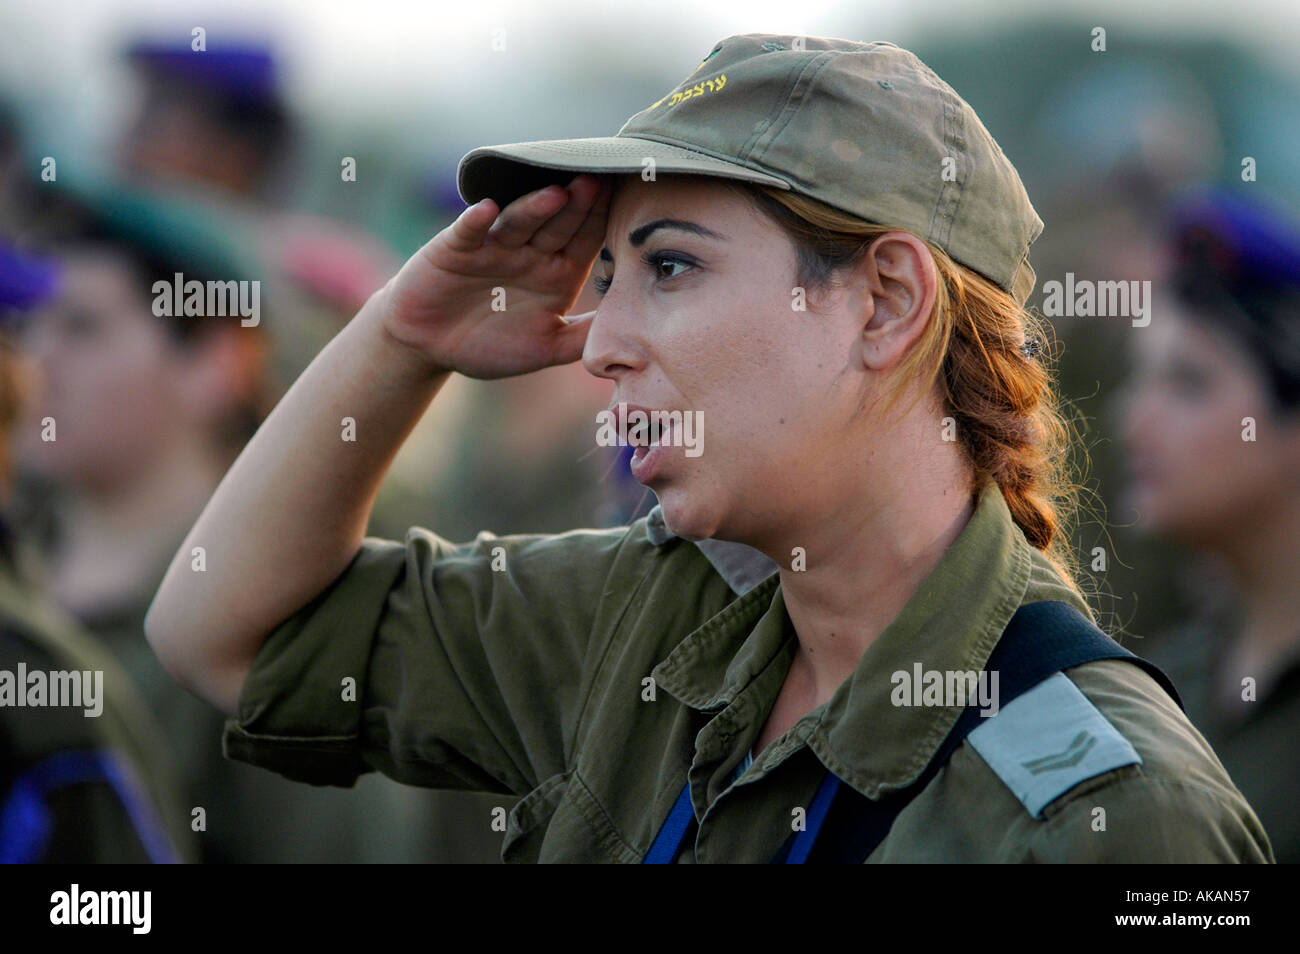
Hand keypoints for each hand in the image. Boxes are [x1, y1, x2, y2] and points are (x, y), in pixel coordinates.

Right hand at [379, 173, 611, 377]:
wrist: (430, 345)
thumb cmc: (489, 345)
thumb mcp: (544, 348)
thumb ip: (580, 338)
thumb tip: (627, 331)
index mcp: (557, 271)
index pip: (585, 240)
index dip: (602, 224)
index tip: (630, 203)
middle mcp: (530, 251)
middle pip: (558, 223)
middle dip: (577, 205)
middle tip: (598, 182)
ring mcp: (494, 246)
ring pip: (519, 221)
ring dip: (535, 207)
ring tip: (556, 192)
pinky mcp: (456, 247)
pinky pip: (468, 231)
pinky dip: (476, 221)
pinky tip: (486, 209)